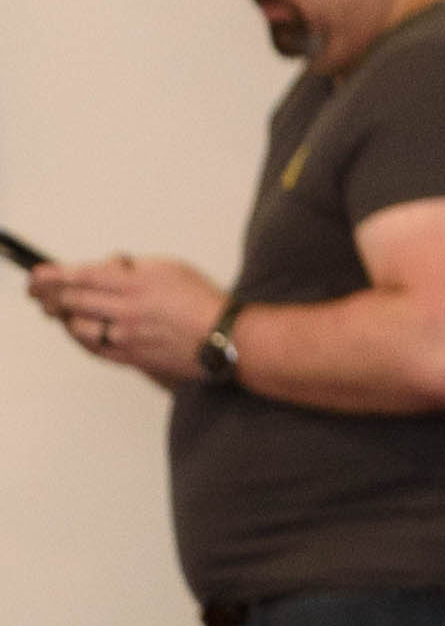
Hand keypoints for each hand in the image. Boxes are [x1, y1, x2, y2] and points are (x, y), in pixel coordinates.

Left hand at [33, 254, 225, 387]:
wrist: (225, 337)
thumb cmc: (202, 302)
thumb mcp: (167, 267)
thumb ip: (132, 268)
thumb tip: (108, 268)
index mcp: (132, 283)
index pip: (79, 277)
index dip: (52, 276)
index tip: (38, 275)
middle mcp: (126, 311)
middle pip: (73, 302)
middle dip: (50, 297)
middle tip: (38, 293)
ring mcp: (129, 337)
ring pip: (80, 328)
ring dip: (64, 319)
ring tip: (57, 312)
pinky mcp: (136, 358)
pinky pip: (98, 351)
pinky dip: (82, 340)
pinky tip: (78, 333)